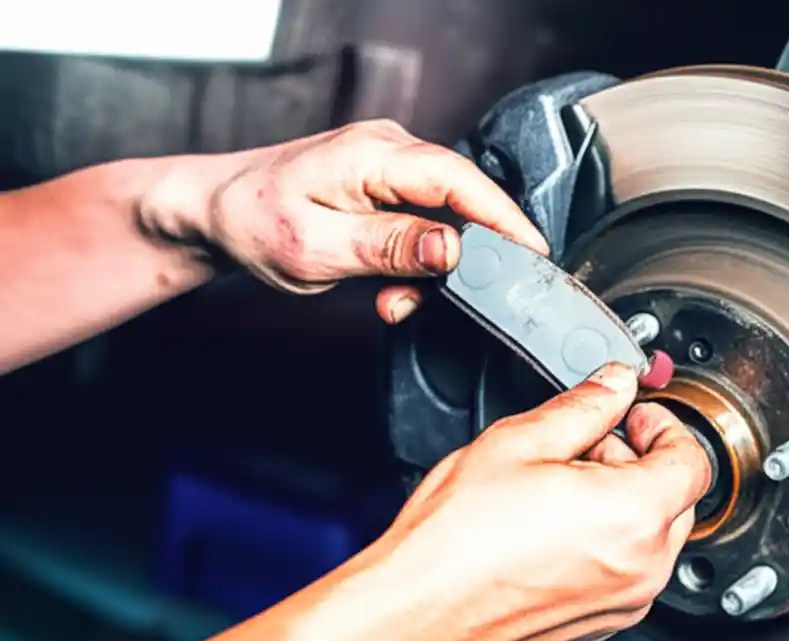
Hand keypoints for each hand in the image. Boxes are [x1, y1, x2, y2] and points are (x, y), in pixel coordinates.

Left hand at [139, 119, 544, 318]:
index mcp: (373, 156)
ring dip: (432, 266)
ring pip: (444, 214)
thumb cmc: (252, 223)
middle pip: (462, 196)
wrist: (211, 210)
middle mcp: (387, 149)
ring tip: (394, 301)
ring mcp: (387, 164)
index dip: (505, 218)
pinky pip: (423, 218)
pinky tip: (389, 286)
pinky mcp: (383, 182)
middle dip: (464, 256)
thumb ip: (390, 247)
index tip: (534, 255)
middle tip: (453, 300)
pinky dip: (416, 259)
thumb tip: (453, 247)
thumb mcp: (318, 250)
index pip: (461, 180)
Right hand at [367, 363, 710, 640]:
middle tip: (587, 447)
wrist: (416, 614)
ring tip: (560, 489)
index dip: (664, 426)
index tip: (635, 417)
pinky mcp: (599, 626)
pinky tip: (553, 530)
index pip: (692, 459)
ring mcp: (623, 605)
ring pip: (652, 538)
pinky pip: (626, 574)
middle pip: (677, 499)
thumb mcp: (520, 441)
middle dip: (640, 463)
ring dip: (624, 505)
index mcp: (634, 515)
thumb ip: (585, 405)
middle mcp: (642, 568)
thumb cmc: (456, 541)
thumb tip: (614, 385)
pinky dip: (607, 545)